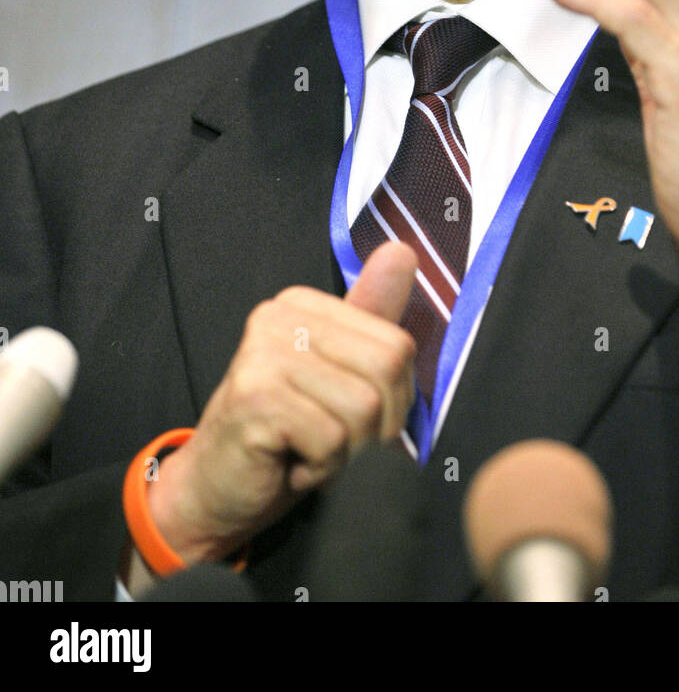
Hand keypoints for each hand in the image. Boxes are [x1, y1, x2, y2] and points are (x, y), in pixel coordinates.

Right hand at [147, 241, 416, 563]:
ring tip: (307, 448)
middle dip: (374, 426)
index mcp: (301, 305)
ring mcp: (263, 354)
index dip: (394, 399)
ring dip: (346, 451)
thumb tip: (402, 250)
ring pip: (365, 408)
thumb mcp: (337, 373)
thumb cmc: (283, 437)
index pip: (398, 345)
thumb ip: (371, 316)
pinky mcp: (256, 398)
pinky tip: (290, 463)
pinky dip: (322, 468)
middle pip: (387, 370)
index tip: (351, 416)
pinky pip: (333, 440)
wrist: (213, 489)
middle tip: (331, 438)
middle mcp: (278, 317)